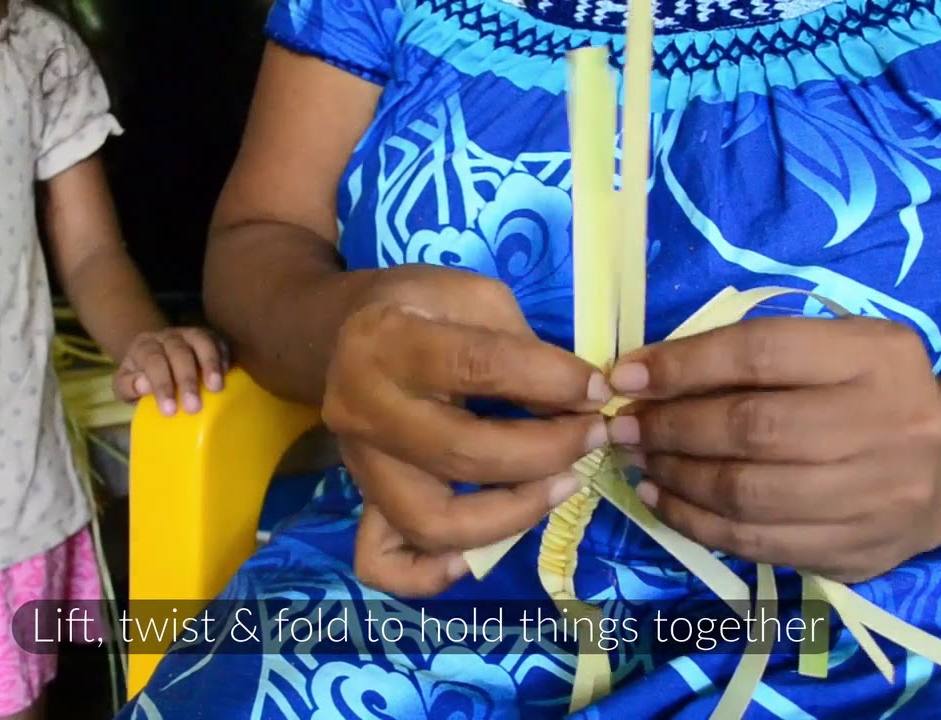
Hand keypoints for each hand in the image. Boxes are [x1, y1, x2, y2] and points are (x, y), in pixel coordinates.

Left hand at [113, 327, 228, 414]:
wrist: (154, 355)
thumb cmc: (141, 377)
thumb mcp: (124, 385)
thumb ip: (129, 386)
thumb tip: (145, 386)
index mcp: (144, 347)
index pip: (153, 362)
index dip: (162, 385)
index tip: (170, 410)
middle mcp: (168, 336)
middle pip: (178, 352)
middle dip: (187, 379)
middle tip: (194, 407)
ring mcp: (190, 334)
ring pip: (201, 341)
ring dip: (210, 364)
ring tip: (217, 388)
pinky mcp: (209, 337)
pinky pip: (218, 342)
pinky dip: (223, 357)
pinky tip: (227, 374)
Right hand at [323, 265, 612, 595]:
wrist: (342, 332)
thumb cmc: (421, 307)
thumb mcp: (474, 298)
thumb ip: (523, 348)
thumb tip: (578, 405)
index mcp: (388, 340)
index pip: (478, 366)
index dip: (551, 381)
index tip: (597, 389)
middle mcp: (363, 408)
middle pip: (462, 453)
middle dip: (547, 450)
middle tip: (591, 435)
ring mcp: (360, 463)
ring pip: (431, 522)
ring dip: (511, 515)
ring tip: (561, 486)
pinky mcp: (363, 498)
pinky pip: (383, 561)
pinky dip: (429, 574)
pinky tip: (473, 557)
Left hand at [605, 316, 940, 582]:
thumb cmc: (862, 393)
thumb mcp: (828, 349)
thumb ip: (750, 356)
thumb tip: (642, 376)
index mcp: (878, 355)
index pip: (761, 353)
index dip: (683, 366)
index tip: (626, 377)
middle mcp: (891, 423)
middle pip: (752, 428)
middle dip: (671, 427)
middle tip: (624, 426)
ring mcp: (880, 495)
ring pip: (748, 493)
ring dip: (675, 476)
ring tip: (638, 459)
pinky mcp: (858, 551)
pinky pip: (754, 542)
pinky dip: (693, 521)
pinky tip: (662, 496)